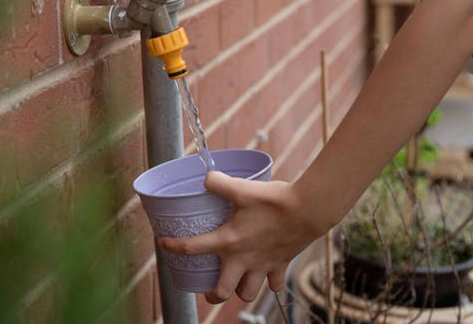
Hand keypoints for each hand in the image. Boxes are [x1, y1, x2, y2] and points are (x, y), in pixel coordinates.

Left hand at [159, 171, 325, 303]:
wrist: (308, 210)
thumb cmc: (275, 200)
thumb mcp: (243, 188)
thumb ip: (220, 183)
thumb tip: (205, 177)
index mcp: (229, 241)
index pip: (192, 248)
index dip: (173, 247)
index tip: (163, 244)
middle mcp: (243, 259)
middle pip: (222, 292)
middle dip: (212, 295)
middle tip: (209, 289)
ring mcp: (263, 265)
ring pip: (248, 293)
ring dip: (241, 290)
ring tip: (237, 281)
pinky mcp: (280, 265)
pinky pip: (274, 284)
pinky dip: (269, 283)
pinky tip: (265, 273)